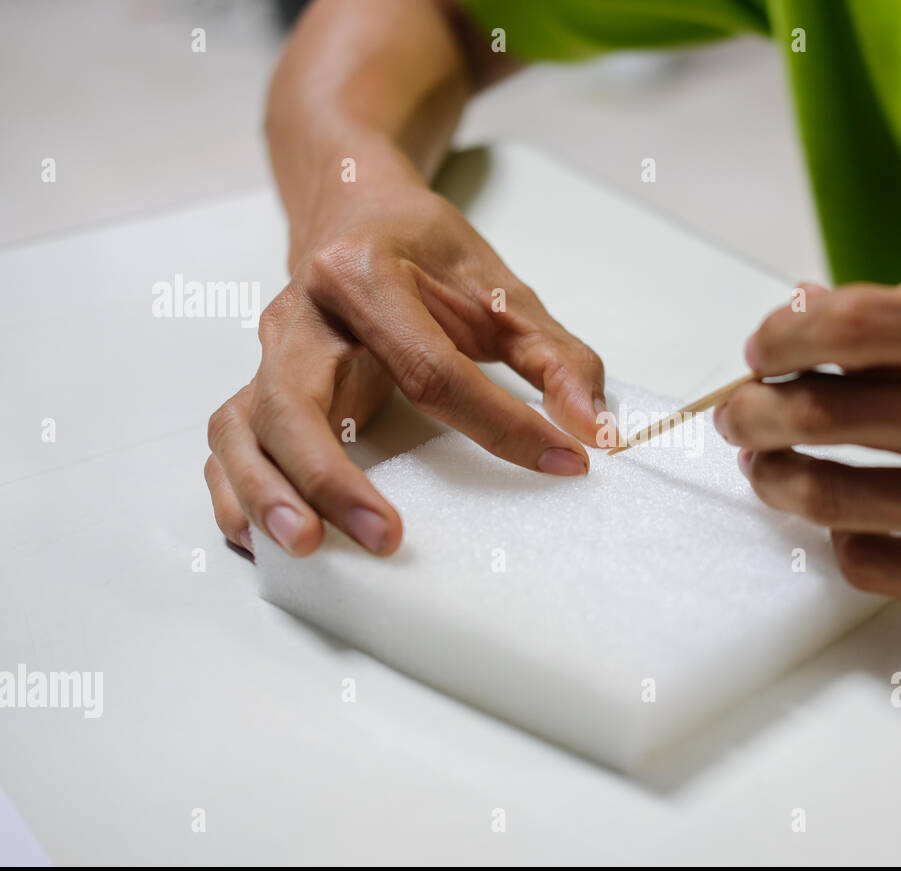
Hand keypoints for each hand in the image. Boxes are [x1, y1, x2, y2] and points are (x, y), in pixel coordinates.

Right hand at [205, 181, 605, 557]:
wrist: (354, 209)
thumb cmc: (425, 252)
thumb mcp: (502, 290)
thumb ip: (554, 356)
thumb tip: (592, 429)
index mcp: (363, 274)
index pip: (431, 367)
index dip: (501, 423)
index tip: (564, 463)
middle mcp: (300, 314)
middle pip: (294, 399)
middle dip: (333, 476)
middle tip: (385, 540)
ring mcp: (267, 354)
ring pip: (241, 426)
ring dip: (266, 492)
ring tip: (305, 550)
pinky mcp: (255, 386)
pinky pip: (227, 443)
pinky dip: (234, 493)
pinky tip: (259, 540)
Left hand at [716, 281, 900, 640]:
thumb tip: (821, 310)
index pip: (861, 325)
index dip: (786, 335)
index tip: (763, 349)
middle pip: (828, 413)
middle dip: (756, 411)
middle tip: (738, 414)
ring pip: (835, 498)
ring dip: (775, 479)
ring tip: (763, 468)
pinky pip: (874, 566)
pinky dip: (841, 541)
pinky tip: (844, 526)